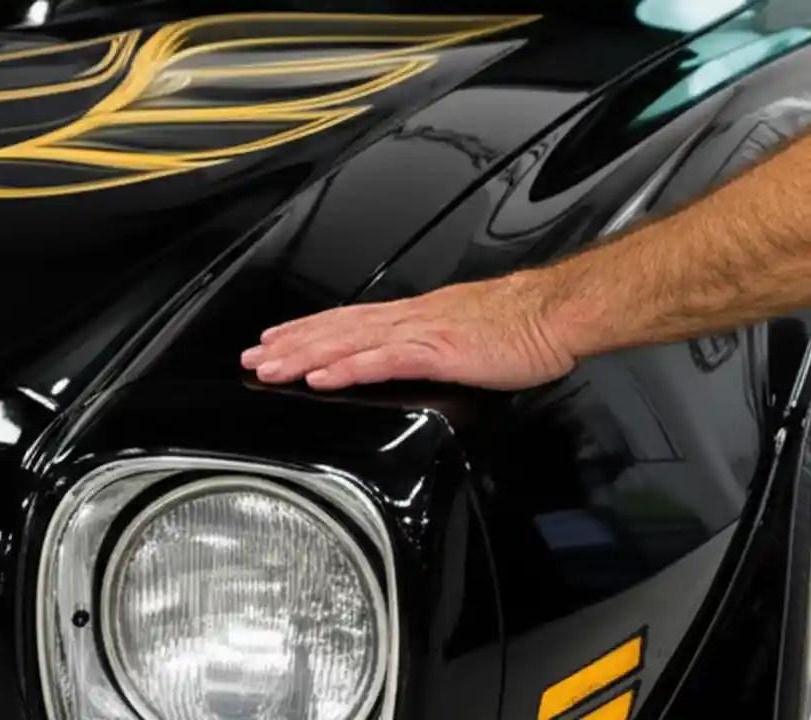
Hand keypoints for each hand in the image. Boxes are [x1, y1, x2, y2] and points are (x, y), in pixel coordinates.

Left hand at [240, 272, 577, 390]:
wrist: (557, 312)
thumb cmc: (521, 326)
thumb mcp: (464, 334)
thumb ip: (432, 345)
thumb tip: (412, 358)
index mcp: (414, 316)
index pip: (347, 320)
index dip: (307, 330)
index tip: (275, 339)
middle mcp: (408, 319)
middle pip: (335, 329)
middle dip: (290, 344)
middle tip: (252, 357)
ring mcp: (420, 333)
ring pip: (348, 342)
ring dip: (305, 356)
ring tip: (270, 368)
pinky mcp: (437, 350)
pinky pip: (383, 360)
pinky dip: (348, 367)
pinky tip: (322, 378)